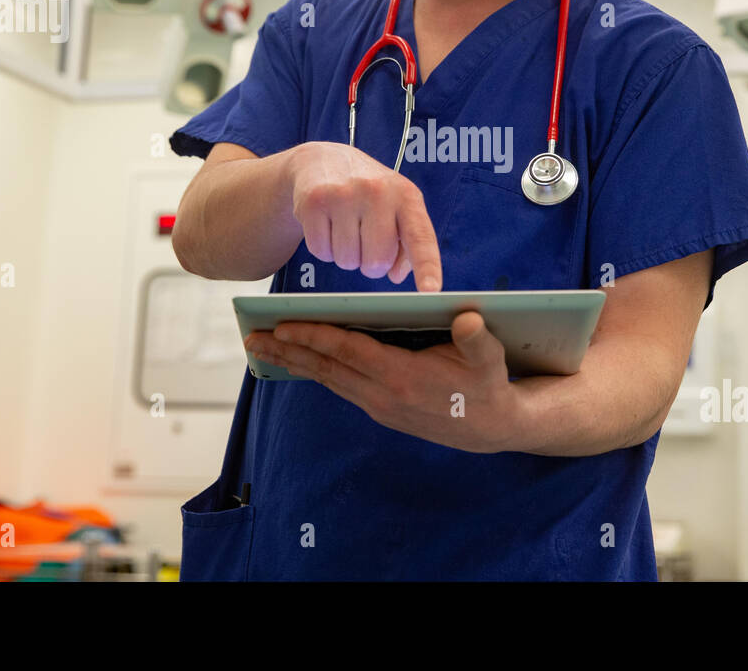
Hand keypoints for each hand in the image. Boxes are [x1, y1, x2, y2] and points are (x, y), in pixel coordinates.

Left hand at [245, 311, 525, 452]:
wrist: (496, 428)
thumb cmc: (490, 385)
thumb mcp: (490, 360)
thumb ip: (477, 339)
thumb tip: (467, 318)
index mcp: (403, 377)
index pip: (348, 352)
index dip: (315, 337)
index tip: (282, 326)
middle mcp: (384, 395)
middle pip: (327, 368)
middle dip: (288, 352)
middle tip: (251, 339)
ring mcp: (380, 406)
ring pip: (329, 379)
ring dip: (295, 363)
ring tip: (264, 350)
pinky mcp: (382, 410)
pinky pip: (341, 386)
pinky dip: (317, 372)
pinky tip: (302, 363)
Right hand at [286, 142, 442, 290]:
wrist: (322, 161)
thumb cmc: (368, 194)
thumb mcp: (397, 209)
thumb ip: (407, 245)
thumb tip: (395, 274)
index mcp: (406, 196)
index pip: (420, 237)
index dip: (427, 267)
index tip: (430, 291)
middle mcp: (378, 191)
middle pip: (377, 262)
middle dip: (370, 264)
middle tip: (364, 241)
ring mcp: (344, 195)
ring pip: (346, 261)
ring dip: (345, 255)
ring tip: (345, 227)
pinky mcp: (314, 202)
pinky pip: (321, 251)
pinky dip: (324, 248)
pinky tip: (326, 224)